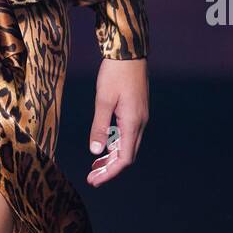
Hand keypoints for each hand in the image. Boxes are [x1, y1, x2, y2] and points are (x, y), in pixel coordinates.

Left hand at [87, 57, 148, 187]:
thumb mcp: (103, 100)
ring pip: (128, 145)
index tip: (95, 180)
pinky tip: (104, 146)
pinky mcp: (136, 110)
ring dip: (112, 157)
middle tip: (92, 177)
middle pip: (127, 155)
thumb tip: (95, 151)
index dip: (110, 172)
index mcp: (133, 123)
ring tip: (95, 166)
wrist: (128, 52)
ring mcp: (140, 116)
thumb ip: (99, 127)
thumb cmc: (115, 73)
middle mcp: (140, 122)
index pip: (124, 158)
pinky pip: (128, 134)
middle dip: (110, 168)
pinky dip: (116, 144)